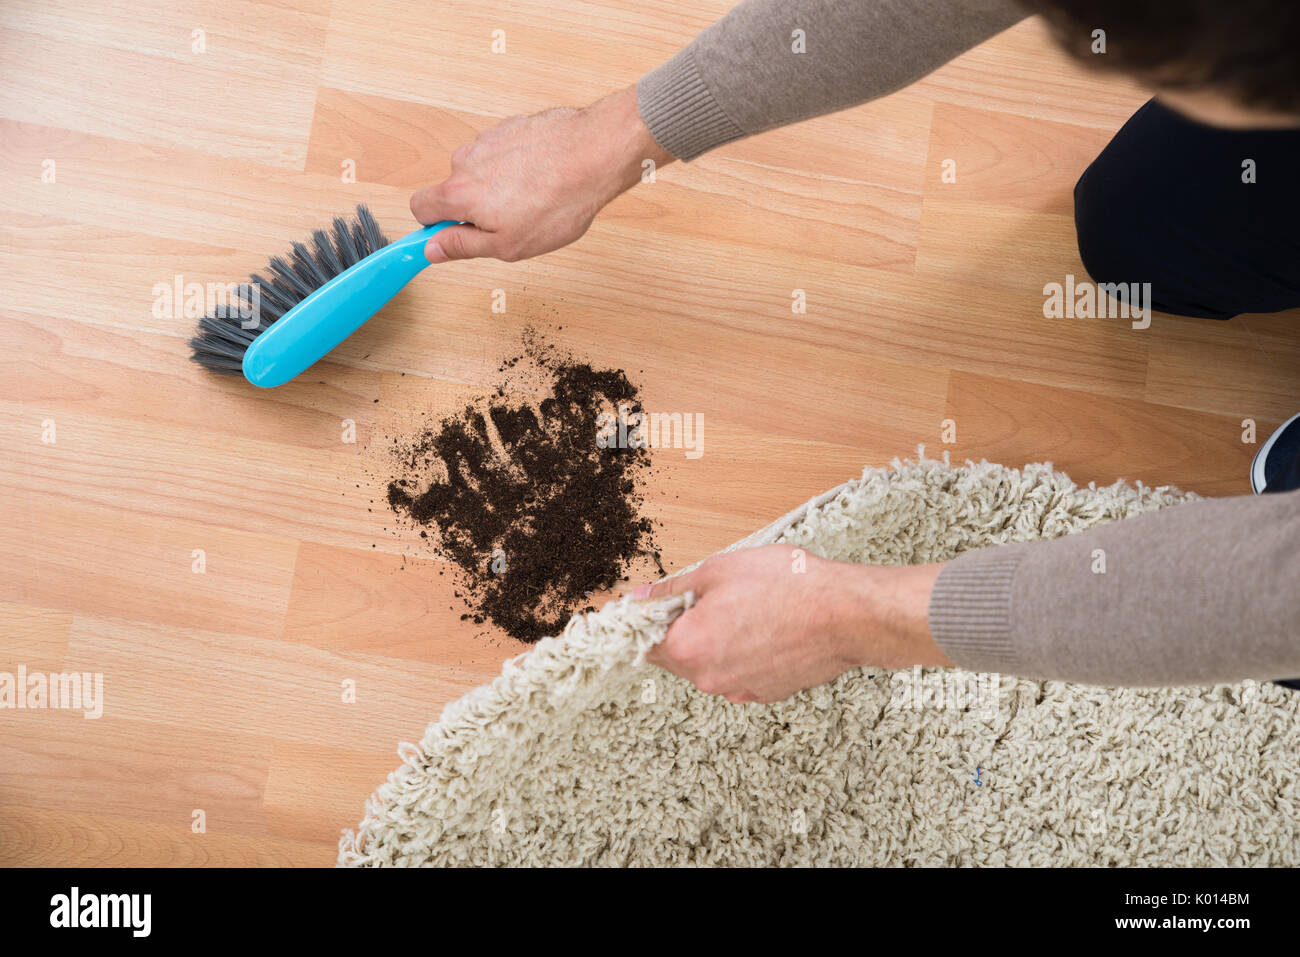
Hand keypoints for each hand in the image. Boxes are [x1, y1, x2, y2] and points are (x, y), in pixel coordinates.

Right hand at [409, 85, 673, 262]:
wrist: (596, 155)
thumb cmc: (556, 204)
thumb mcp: (507, 245)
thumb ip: (463, 246)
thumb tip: (432, 249)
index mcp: (459, 192)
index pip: (420, 208)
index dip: (434, 226)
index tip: (451, 237)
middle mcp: (467, 159)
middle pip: (455, 189)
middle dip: (475, 208)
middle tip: (511, 223)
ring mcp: (490, 139)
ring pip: (482, 171)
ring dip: (500, 187)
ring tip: (536, 200)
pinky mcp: (513, 126)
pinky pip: (505, 153)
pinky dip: (519, 167)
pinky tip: (545, 179)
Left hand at [637, 545, 951, 703]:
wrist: (845, 614)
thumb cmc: (786, 585)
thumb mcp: (719, 570)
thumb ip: (673, 588)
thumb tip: (641, 597)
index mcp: (688, 647)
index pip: (645, 642)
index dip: (648, 621)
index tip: (658, 606)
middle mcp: (709, 679)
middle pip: (677, 656)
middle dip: (685, 629)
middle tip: (710, 597)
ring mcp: (739, 690)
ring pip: (710, 666)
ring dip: (716, 642)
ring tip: (745, 609)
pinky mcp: (766, 694)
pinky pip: (739, 674)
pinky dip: (743, 654)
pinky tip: (764, 628)